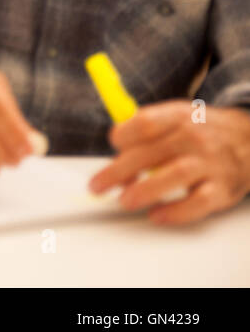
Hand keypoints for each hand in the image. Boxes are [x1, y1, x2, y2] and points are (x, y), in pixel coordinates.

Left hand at [88, 103, 249, 225]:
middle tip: (97, 185)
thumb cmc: (201, 131)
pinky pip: (198, 202)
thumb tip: (114, 161)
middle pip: (151, 152)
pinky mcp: (222, 189)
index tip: (113, 146)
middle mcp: (194, 138)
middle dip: (119, 170)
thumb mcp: (175, 117)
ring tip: (124, 201)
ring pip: (174, 175)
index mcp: (179, 116)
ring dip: (145, 190)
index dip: (124, 135)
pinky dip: (176, 212)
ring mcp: (210, 163)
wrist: (249, 139)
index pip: (146, 123)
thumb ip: (144, 133)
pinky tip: (156, 215)